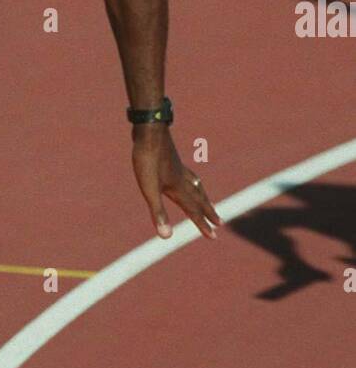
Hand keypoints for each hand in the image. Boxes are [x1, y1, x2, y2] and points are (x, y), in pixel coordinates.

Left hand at [132, 125, 220, 240]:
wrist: (149, 130)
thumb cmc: (147, 159)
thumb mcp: (149, 189)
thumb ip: (158, 212)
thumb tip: (166, 237)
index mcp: (178, 188)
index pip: (193, 211)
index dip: (202, 225)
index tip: (213, 237)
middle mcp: (182, 179)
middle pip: (199, 199)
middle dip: (208, 212)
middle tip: (220, 222)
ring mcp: (178, 168)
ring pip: (196, 186)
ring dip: (203, 196)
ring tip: (207, 202)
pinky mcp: (171, 159)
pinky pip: (188, 174)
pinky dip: (192, 180)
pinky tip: (186, 177)